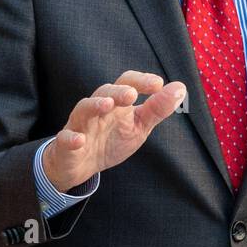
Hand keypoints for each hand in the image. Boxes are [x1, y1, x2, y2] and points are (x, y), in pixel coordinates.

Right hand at [42, 71, 185, 191]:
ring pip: (83, 109)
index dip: (141, 80)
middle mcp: (97, 109)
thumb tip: (180, 88)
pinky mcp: (66, 144)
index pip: (127, 83)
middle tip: (131, 95)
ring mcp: (80, 125)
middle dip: (118, 92)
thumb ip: (157, 108)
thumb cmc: (112, 140)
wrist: (81, 165)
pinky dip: (72, 138)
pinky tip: (80, 140)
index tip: (157, 84)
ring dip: (94, 105)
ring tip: (107, 106)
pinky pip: (66, 138)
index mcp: (117, 102)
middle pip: (105, 92)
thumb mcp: (139, 126)